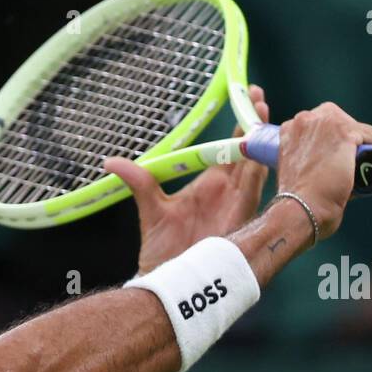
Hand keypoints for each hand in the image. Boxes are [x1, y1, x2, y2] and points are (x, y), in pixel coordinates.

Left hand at [103, 84, 272, 274]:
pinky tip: (259, 148)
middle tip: (256, 93)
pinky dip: (257, 168)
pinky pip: (254, 188)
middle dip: (253, 121)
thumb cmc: (164, 250)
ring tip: (261, 110)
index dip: (237, 124)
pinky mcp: (241, 216)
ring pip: (254, 164)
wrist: (170, 278)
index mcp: (210, 185)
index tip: (241, 97)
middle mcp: (228, 191)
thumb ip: (138, 182)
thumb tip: (110, 162)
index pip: (228, 148)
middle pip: (246, 150)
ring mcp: (237, 203)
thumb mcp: (150, 208)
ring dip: (258, 138)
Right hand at [275, 102, 371, 239]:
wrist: (299, 210)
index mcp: (291, 127)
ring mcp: (327, 123)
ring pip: (363, 131)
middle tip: (361, 165)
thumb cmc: (295, 202)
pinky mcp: (346, 133)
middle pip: (344, 122)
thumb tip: (328, 165)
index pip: (324, 124)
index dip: (335, 141)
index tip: (343, 159)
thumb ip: (305, 160)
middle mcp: (306, 119)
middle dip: (356, 141)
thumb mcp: (293, 172)